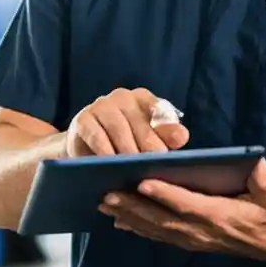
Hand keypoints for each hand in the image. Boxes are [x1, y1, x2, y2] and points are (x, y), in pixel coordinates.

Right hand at [66, 87, 189, 156]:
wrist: (86, 149)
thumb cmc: (126, 145)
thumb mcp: (149, 140)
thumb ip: (167, 136)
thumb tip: (182, 137)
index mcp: (144, 99)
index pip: (159, 109)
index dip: (167, 127)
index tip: (173, 145)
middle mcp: (123, 97)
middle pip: (140, 122)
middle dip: (148, 146)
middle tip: (154, 167)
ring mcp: (101, 106)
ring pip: (119, 128)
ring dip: (127, 150)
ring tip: (135, 170)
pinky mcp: (83, 120)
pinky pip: (96, 136)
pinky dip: (105, 152)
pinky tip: (111, 167)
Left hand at [100, 159, 265, 260]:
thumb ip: (263, 179)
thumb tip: (255, 160)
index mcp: (221, 215)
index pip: (188, 204)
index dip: (165, 194)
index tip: (143, 183)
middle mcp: (203, 231)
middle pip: (163, 219)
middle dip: (133, 206)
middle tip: (108, 194)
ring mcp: (195, 239)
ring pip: (157, 229)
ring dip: (130, 217)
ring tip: (105, 204)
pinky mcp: (190, 242)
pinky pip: (160, 235)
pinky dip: (138, 228)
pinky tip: (120, 220)